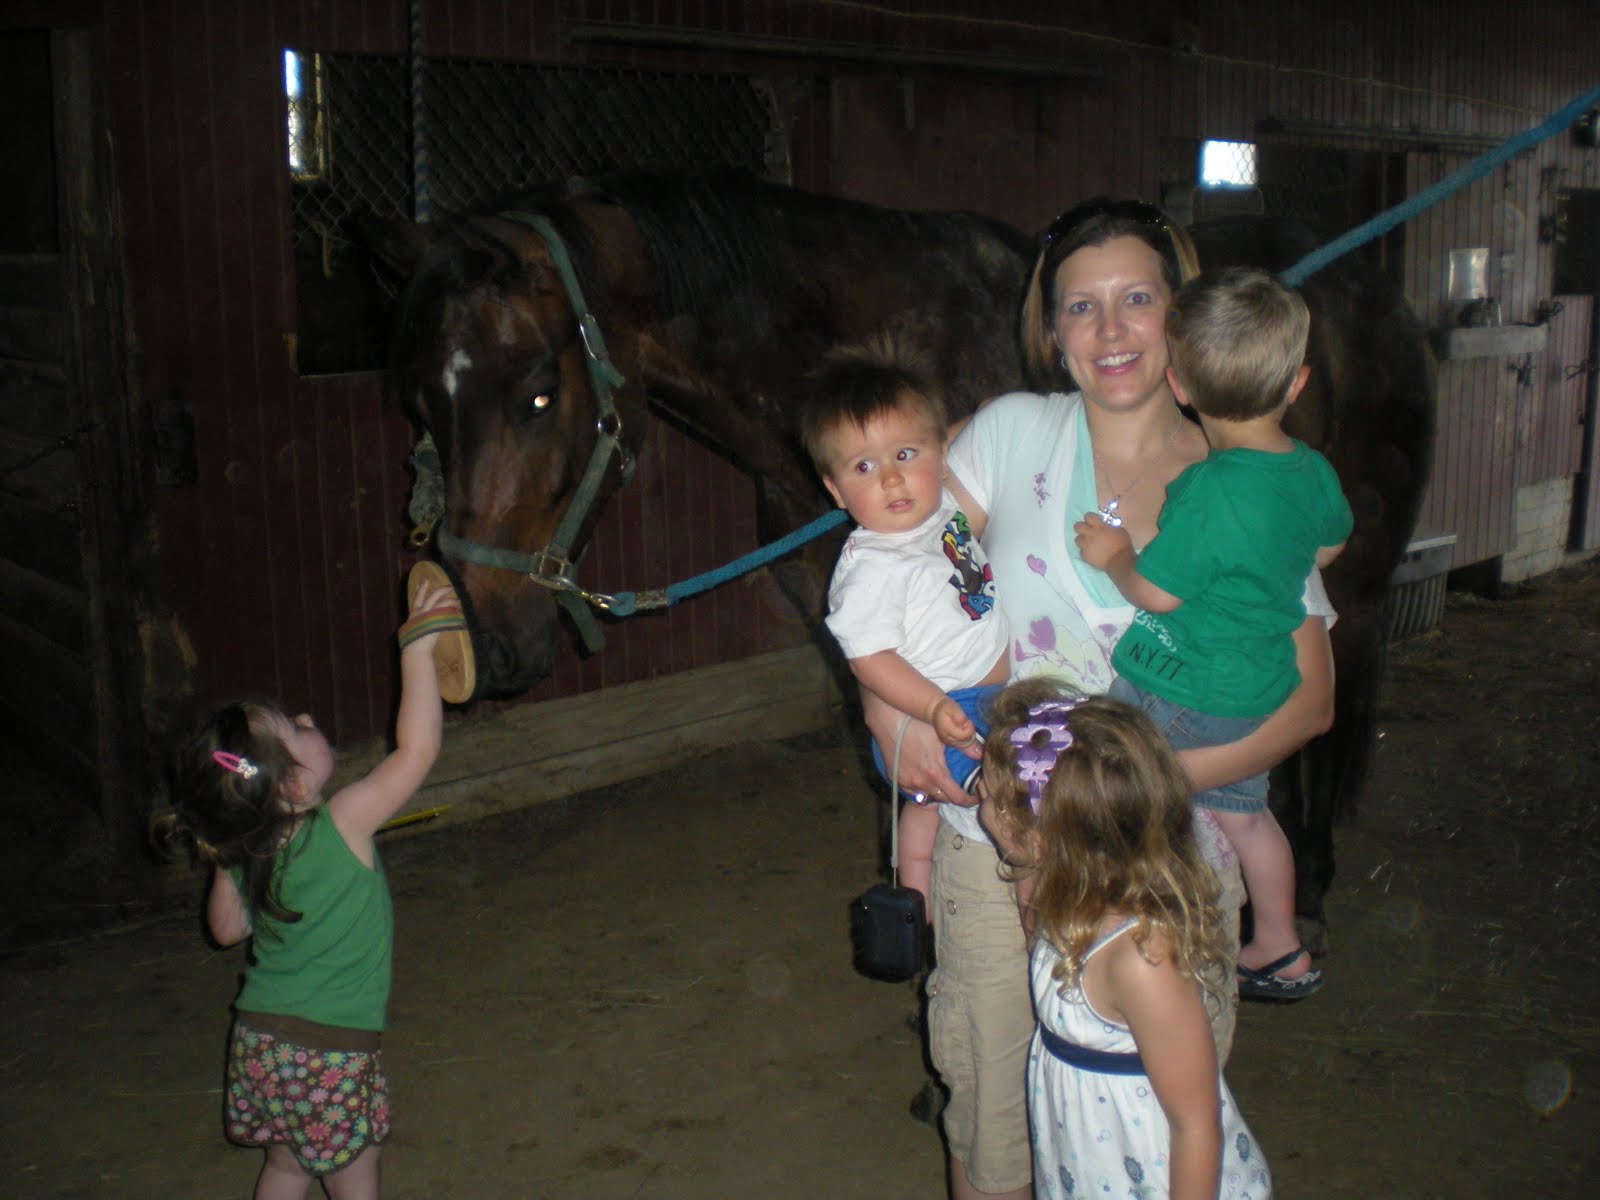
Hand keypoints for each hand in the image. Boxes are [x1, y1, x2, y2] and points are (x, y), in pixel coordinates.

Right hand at [398, 577, 462, 654]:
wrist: (414, 650)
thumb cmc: (413, 643)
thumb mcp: (414, 629)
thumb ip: (419, 623)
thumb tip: (423, 621)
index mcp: (413, 614)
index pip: (417, 599)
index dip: (421, 590)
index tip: (425, 580)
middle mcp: (420, 612)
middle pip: (431, 597)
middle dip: (441, 590)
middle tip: (449, 586)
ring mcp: (427, 616)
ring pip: (440, 603)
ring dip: (450, 600)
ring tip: (458, 599)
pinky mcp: (435, 621)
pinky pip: (445, 612)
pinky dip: (452, 609)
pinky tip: (457, 609)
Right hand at [862, 691, 974, 805]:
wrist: (886, 716)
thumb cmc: (916, 721)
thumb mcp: (943, 732)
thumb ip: (965, 745)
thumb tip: (982, 753)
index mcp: (935, 773)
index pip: (958, 798)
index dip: (969, 799)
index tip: (976, 795)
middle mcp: (920, 783)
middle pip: (944, 799)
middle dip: (955, 795)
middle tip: (962, 786)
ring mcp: (905, 782)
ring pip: (927, 796)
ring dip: (938, 792)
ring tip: (944, 781)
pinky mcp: (895, 778)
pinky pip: (913, 791)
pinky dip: (922, 788)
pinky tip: (925, 777)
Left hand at [1073, 511, 1132, 570]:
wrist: (1119, 561)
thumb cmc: (1122, 544)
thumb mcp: (1119, 530)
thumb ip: (1109, 526)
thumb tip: (1104, 525)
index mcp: (1098, 527)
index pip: (1088, 516)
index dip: (1089, 517)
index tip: (1093, 520)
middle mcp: (1089, 535)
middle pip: (1077, 526)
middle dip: (1082, 527)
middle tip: (1088, 530)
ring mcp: (1085, 546)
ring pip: (1077, 539)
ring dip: (1083, 540)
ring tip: (1089, 543)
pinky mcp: (1084, 556)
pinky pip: (1081, 551)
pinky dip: (1085, 551)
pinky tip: (1092, 553)